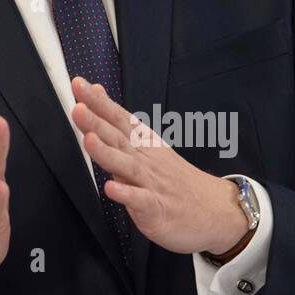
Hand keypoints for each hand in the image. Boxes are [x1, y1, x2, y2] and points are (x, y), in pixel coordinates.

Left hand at [69, 77, 248, 256]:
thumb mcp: (149, 144)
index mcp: (143, 143)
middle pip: (119, 138)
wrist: (216, 210)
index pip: (119, 117)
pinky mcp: (157, 209)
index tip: (80, 84)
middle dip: (97, 122)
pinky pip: (141, 201)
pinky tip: (110, 188)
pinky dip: (126, 194)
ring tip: (88, 140)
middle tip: (78, 107)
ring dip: (107, 153)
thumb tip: (96, 91)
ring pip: (127, 166)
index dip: (99, 102)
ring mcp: (152, 183)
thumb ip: (118, 121)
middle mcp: (146, 159)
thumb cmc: (175, 178)